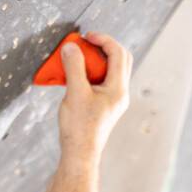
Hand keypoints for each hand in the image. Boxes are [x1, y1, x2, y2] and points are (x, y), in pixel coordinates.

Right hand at [57, 31, 131, 165]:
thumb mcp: (75, 93)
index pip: (118, 53)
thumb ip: (74, 67)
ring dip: (96, 61)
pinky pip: (102, 82)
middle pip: (120, 60)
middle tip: (85, 44)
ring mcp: (114, 101)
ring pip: (111, 71)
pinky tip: (76, 77)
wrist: (79, 154)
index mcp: (118, 89)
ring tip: (77, 59)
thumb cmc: (79, 128)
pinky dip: (92, 73)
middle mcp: (120, 93)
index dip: (103, 40)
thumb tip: (71, 47)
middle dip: (103, 48)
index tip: (86, 37)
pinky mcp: (105, 106)